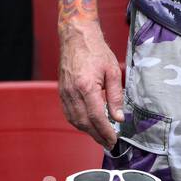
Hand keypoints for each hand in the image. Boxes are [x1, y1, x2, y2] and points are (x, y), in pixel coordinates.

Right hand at [58, 21, 123, 147]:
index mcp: (86, 86)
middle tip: (109, 143)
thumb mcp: (113, 71)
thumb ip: (116, 96)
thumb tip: (118, 117)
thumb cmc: (96, 51)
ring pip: (75, 120)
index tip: (114, 140)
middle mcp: (73, 92)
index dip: (106, 131)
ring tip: (101, 135)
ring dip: (88, 131)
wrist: (77, 37)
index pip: (97, 117)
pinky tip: (88, 124)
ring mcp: (65, 93)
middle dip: (97, 136)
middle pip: (84, 123)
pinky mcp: (61, 92)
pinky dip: (79, 123)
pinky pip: (69, 114)